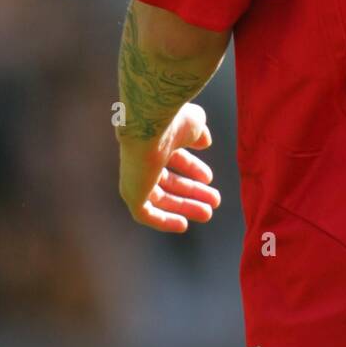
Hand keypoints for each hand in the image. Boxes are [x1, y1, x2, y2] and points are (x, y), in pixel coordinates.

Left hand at [118, 102, 220, 232]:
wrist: (150, 124)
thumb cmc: (172, 120)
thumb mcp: (193, 125)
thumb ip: (199, 133)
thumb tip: (205, 142)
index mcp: (155, 141)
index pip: (173, 159)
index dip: (192, 169)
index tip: (209, 179)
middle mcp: (142, 159)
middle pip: (168, 182)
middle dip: (192, 192)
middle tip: (215, 201)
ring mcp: (135, 177)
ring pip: (161, 199)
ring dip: (184, 207)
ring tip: (208, 213)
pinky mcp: (131, 194)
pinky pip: (145, 214)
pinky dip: (163, 221)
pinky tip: (183, 225)